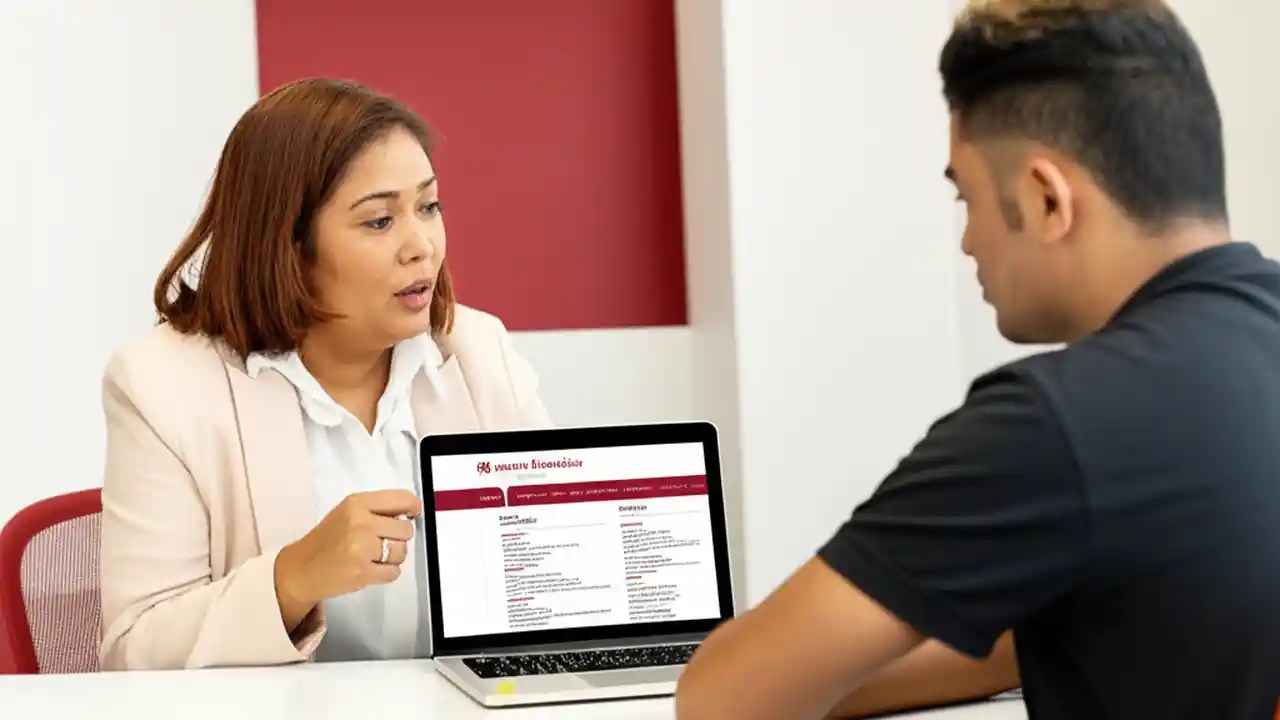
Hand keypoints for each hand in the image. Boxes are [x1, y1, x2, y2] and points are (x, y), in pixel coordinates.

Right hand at [273, 489, 421, 631]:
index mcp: (357, 503)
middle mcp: (360, 523)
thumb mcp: (348, 513)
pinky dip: (387, 573)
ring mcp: (361, 549)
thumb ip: (377, 510)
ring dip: (393, 557)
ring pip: (402, 552)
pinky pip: (394, 572)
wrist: (300, 569)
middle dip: (398, 538)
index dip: (413, 508)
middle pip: (406, 530)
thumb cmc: (327, 540)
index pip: (402, 499)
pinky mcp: (362, 573)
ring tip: (373, 557)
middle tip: (381, 542)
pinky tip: (370, 569)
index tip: (412, 515)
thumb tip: (410, 514)